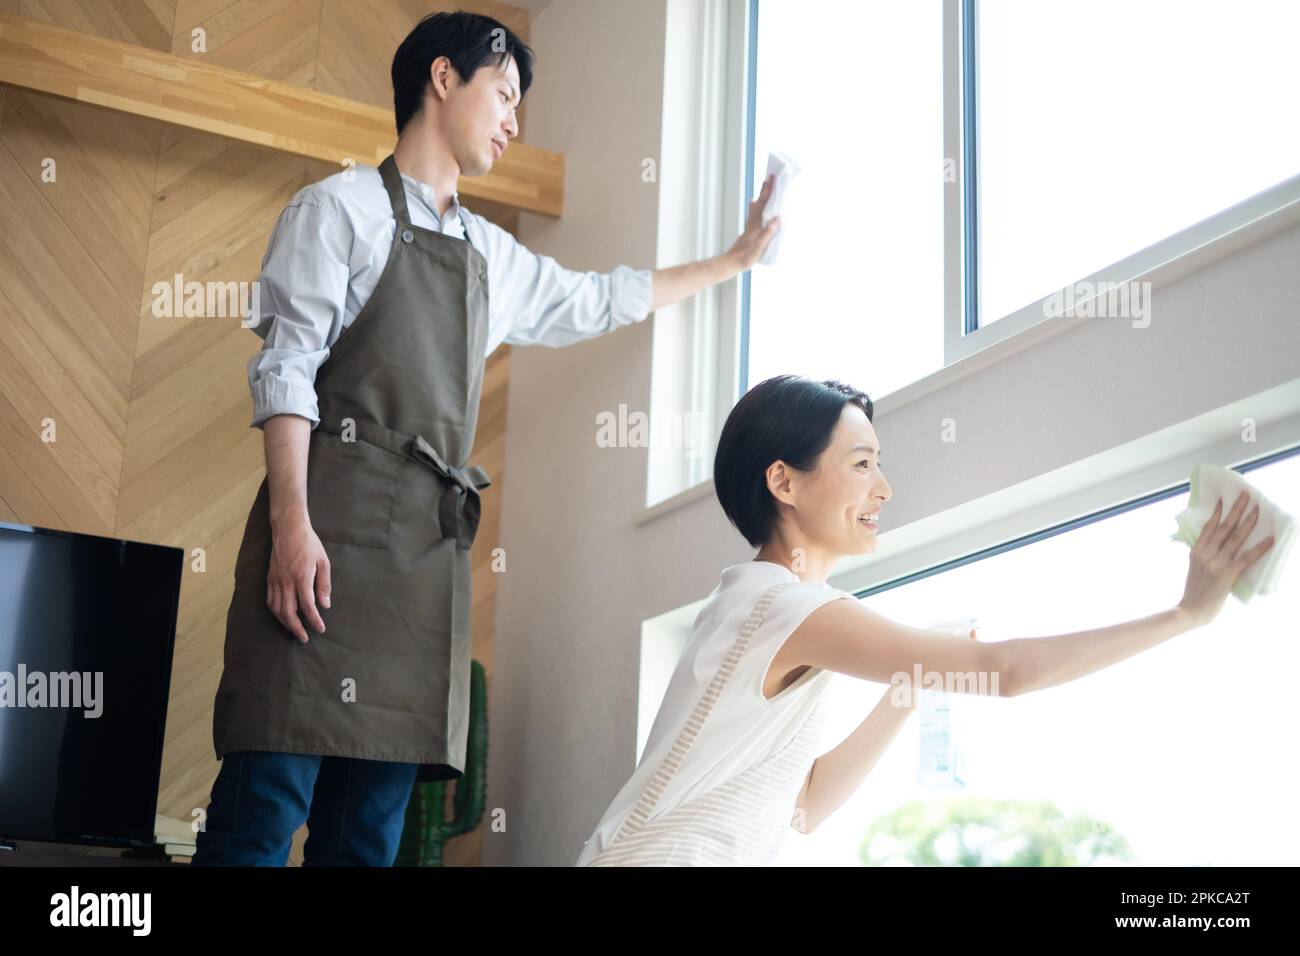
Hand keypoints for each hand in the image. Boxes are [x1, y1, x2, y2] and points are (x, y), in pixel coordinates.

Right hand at [267, 515, 330, 642]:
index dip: (314, 620)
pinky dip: (276, 612)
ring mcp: (275, 580)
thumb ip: (324, 585)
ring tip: (294, 630)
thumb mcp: (323, 562)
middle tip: (304, 638)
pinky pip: (270, 600)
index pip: (307, 606)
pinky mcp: (269, 578)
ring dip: (285, 622)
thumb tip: (325, 605)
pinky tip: (283, 615)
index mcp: (302, 577)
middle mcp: (286, 581)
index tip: (320, 629)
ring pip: (277, 609)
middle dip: (296, 628)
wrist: (288, 529)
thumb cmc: (309, 544)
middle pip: (288, 612)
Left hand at [726, 173, 780, 270]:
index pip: (764, 204)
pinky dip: (755, 207)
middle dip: (766, 190)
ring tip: (764, 187)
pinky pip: (754, 214)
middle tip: (770, 177)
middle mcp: (753, 222)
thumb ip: (768, 232)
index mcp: (757, 224)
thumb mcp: (759, 246)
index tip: (772, 179)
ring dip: (761, 197)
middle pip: (760, 202)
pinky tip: (753, 204)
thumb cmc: (746, 257)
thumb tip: (778, 218)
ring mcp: (750, 226)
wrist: (731, 262)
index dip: (769, 191)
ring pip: (756, 207)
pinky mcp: (749, 231)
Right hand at [1176, 490, 1274, 627]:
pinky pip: (1246, 557)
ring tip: (1257, 510)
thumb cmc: (1193, 593)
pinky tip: (1270, 539)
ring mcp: (1217, 563)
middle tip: (1246, 495)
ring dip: (1248, 522)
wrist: (1191, 610)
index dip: (1217, 512)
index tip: (1224, 499)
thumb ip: (1202, 556)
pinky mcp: (1228, 574)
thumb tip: (1212, 546)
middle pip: (1224, 527)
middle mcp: (1206, 554)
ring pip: (1235, 538)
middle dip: (1236, 509)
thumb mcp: (1193, 569)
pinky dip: (1259, 548)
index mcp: (1196, 552)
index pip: (1209, 527)